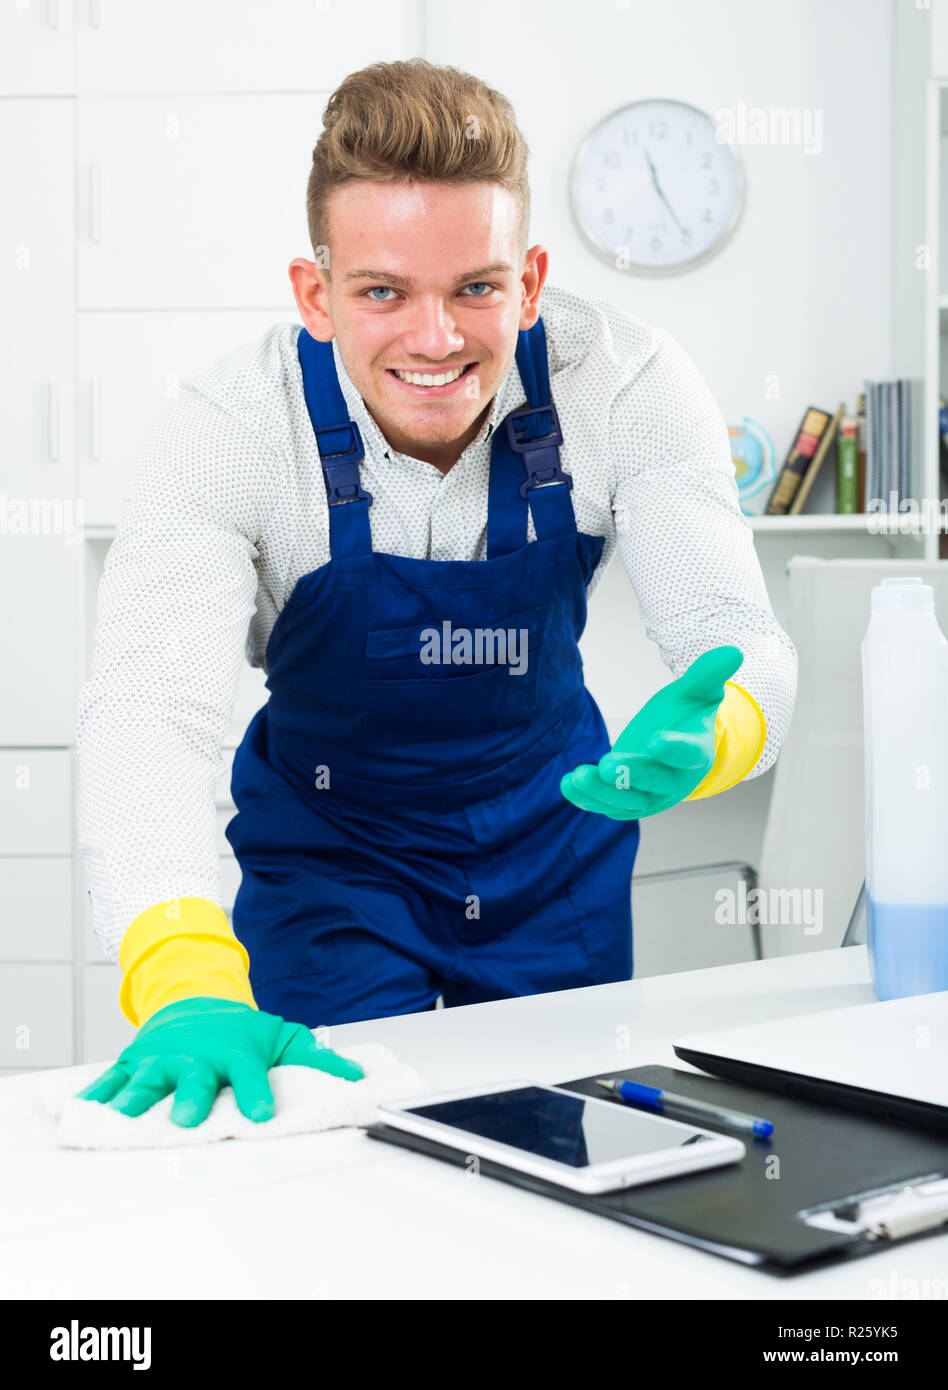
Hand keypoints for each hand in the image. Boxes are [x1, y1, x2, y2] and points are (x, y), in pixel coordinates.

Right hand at [75, 996, 363, 1127]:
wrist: (195, 1001)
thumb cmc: (240, 1031)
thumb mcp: (283, 1038)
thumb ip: (319, 1059)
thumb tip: (359, 1075)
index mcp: (234, 1053)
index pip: (250, 1075)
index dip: (256, 1093)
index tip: (261, 1114)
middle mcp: (196, 1056)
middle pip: (194, 1078)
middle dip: (190, 1097)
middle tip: (188, 1118)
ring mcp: (161, 1058)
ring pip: (148, 1079)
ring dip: (136, 1098)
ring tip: (125, 1116)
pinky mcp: (134, 1060)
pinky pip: (112, 1079)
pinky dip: (97, 1093)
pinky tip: (85, 1109)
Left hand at [560, 646, 742, 819]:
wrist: (676, 743)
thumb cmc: (687, 714)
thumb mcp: (698, 692)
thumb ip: (709, 674)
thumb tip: (732, 651)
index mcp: (697, 753)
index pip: (688, 754)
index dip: (673, 749)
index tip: (654, 741)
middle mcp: (675, 781)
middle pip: (654, 782)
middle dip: (631, 774)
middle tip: (607, 764)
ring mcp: (651, 796)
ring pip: (627, 801)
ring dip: (601, 792)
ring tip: (578, 776)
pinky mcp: (628, 801)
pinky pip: (608, 804)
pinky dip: (588, 799)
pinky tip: (567, 784)